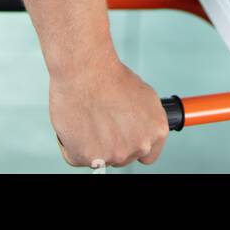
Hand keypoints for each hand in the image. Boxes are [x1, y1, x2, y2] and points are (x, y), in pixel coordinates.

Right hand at [50, 53, 169, 168]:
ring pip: (100, 158)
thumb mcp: (144, 95)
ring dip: (93, 144)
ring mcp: (114, 155)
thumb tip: (139, 127)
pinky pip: (77, 156)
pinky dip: (73, 144)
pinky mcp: (89, 158)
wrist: (87, 71)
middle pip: (123, 156)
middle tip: (103, 118)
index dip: (134, 143)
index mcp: (156, 131)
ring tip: (89, 116)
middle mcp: (139, 146)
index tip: (126, 136)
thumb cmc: (111, 76)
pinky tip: (77, 123)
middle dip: (113, 142)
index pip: (149, 155)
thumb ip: (145, 120)